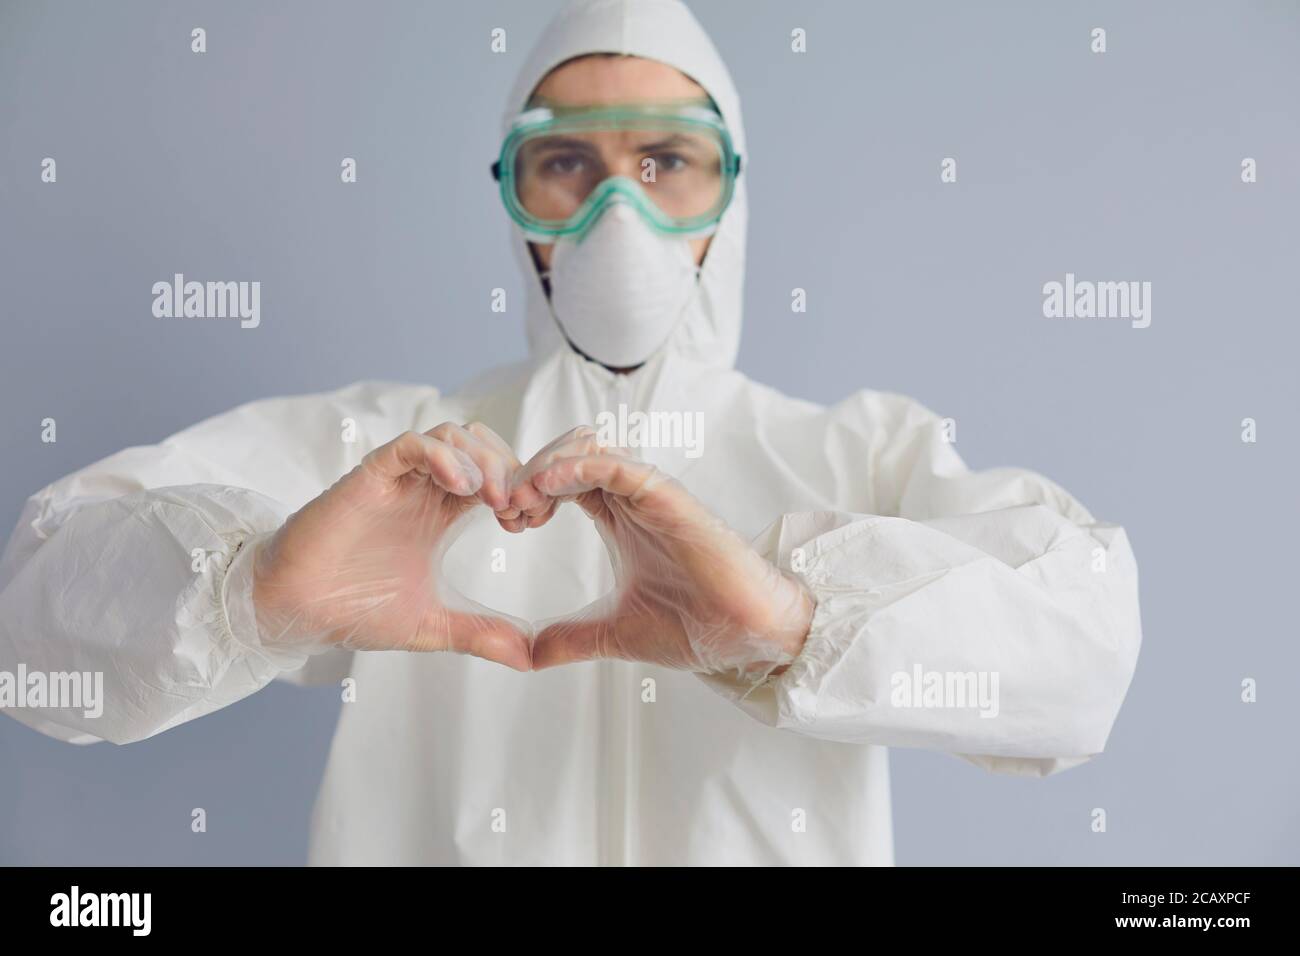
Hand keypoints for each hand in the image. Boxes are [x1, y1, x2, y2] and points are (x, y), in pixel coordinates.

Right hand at [250, 423, 531, 669]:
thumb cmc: (355, 609)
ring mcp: (399, 479)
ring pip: (453, 436)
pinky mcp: (370, 475)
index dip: (523, 489)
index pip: (498, 476)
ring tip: (495, 500)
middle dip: (512, 470)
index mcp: (443, 512)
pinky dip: (442, 454)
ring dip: (484, 460)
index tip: (533, 522)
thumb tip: (529, 659)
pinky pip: (411, 444)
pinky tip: (462, 487)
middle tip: (522, 510)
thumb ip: (481, 634)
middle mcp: (424, 488)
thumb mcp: (434, 625)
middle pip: (483, 447)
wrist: (298, 610)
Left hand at [519, 428, 814, 680]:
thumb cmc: (693, 625)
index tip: (506, 522)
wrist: (743, 635)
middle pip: (564, 453)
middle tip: (505, 510)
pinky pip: (615, 463)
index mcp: (616, 516)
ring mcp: (648, 493)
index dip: (525, 490)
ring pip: (585, 446)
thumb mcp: (611, 634)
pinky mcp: (666, 496)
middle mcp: (630, 497)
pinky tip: (546, 488)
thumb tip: (522, 656)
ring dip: (545, 466)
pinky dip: (575, 467)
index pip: (558, 479)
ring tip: (523, 503)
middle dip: (526, 473)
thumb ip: (566, 639)